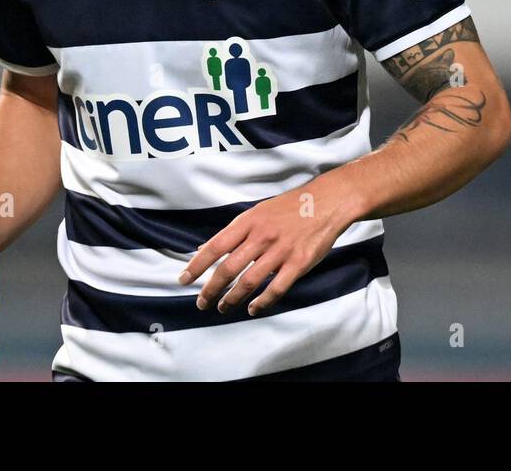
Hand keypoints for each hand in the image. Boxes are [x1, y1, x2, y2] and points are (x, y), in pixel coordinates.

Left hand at [178, 178, 359, 316]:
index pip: (215, 246)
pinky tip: (252, 308)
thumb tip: (203, 248)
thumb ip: (232, 233)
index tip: (183, 280)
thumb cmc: (289, 207)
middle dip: (211, 289)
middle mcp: (262, 236)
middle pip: (229, 268)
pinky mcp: (299, 263)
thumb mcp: (257, 212)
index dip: (197, 265)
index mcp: (249, 221)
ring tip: (222, 307)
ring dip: (232, 298)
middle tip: (202, 303)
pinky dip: (262, 302)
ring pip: (249, 281)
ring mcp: (281, 250)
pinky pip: (276, 288)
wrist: (327, 201)